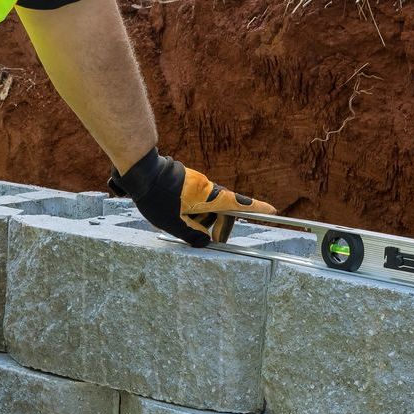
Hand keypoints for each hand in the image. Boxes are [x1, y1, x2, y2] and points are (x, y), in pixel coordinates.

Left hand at [108, 147, 275, 247]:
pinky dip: (190, 209)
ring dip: (200, 218)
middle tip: (215, 242)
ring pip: (206, 204)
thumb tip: (204, 242)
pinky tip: (172, 214)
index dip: (256, 208)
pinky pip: (194, 198)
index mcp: (208, 197)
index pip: (238, 204)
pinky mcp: (186, 180)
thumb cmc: (156, 197)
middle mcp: (207, 187)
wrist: (140, 172)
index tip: (273, 211)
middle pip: (222, 208)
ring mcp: (196, 183)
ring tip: (178, 223)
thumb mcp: (173, 224)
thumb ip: (191, 235)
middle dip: (219, 225)